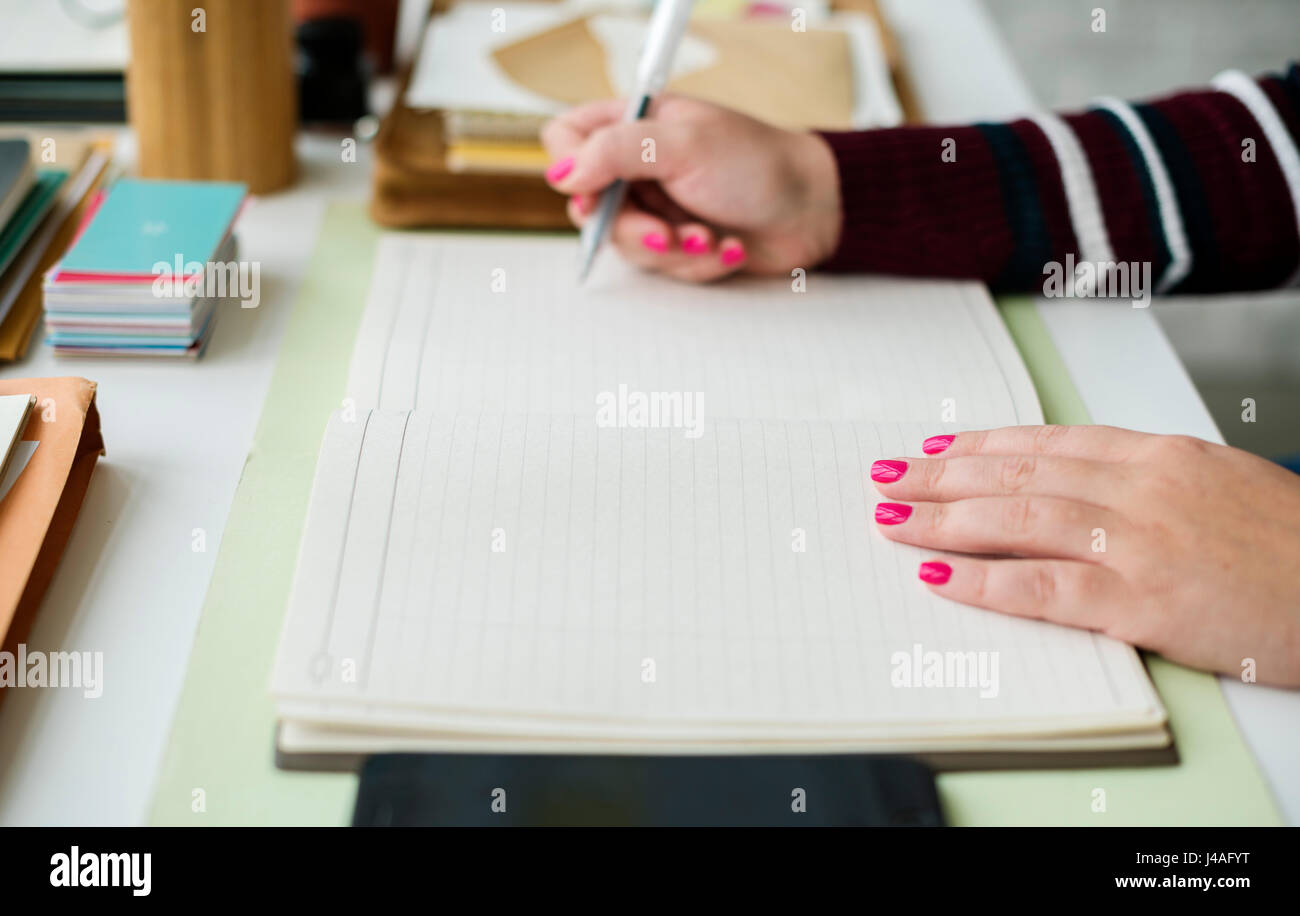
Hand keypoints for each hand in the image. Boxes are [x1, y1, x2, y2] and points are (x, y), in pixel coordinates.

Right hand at [540, 95, 841, 281]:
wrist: (815, 210)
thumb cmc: (760, 163)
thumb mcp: (684, 143)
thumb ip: (617, 151)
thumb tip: (563, 173)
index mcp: (635, 125)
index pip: (566, 139)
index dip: (571, 169)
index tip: (594, 193)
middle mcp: (639, 167)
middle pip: (590, 208)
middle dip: (635, 230)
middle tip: (669, 234)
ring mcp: (657, 206)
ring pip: (627, 245)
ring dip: (674, 250)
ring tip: (711, 238)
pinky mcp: (678, 243)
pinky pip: (663, 266)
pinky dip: (698, 262)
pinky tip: (729, 246)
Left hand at [870, 426, 1299, 686]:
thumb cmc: (1292, 546)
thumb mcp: (1219, 486)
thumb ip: (1148, 479)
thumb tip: (1080, 485)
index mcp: (1159, 454)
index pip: (1046, 442)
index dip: (980, 446)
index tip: (934, 451)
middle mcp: (1141, 486)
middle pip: (1017, 472)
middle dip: (941, 477)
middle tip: (886, 479)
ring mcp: (1140, 540)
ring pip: (1017, 517)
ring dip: (942, 519)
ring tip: (889, 518)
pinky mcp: (1145, 598)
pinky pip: (1045, 585)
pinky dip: (984, 579)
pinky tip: (937, 575)